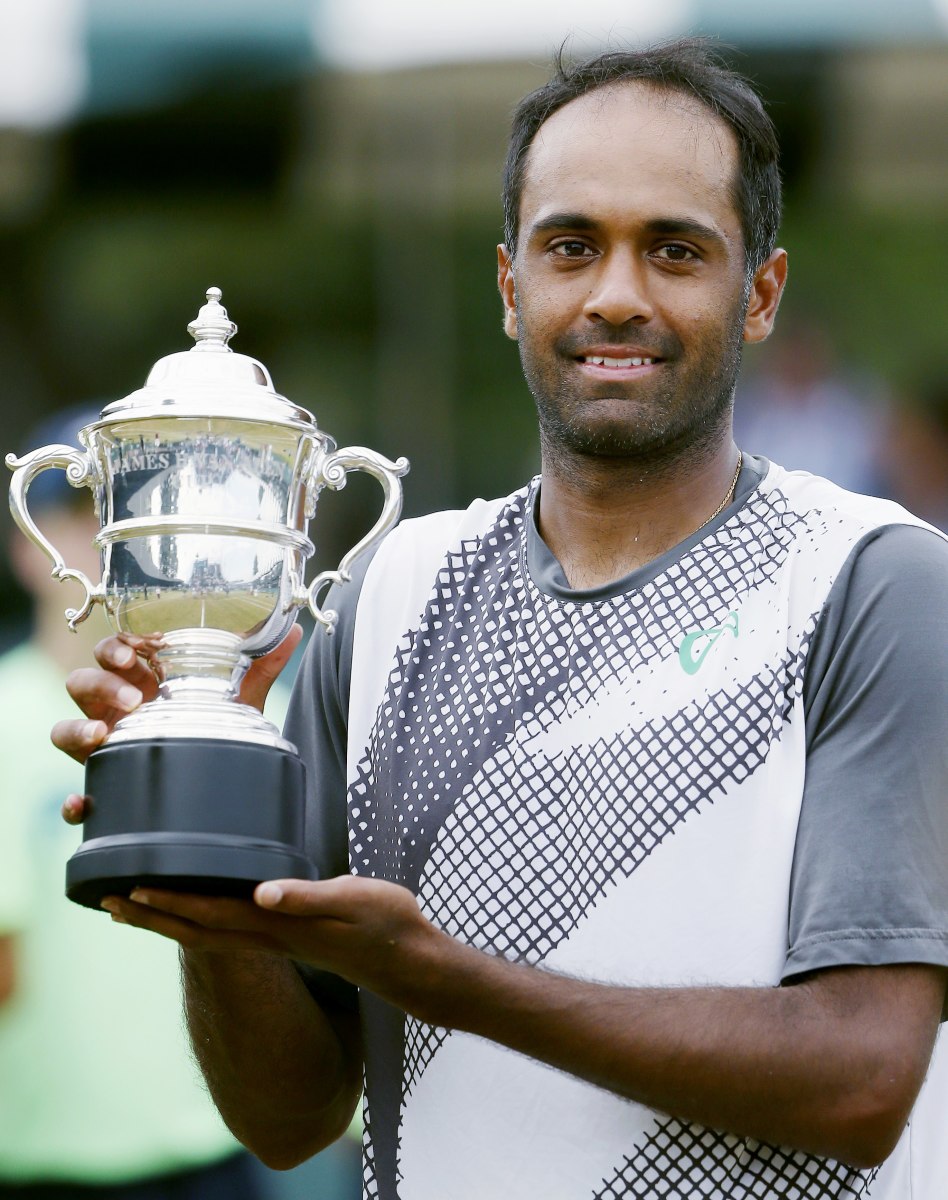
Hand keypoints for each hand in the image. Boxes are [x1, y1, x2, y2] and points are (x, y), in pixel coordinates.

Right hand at [53, 624, 303, 821]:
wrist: (216, 780)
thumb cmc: (214, 726)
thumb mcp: (239, 698)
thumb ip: (262, 666)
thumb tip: (296, 632)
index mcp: (141, 679)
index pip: (112, 652)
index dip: (115, 647)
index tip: (136, 653)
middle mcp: (113, 708)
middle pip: (80, 682)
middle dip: (99, 683)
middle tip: (132, 696)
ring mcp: (102, 745)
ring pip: (63, 730)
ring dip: (76, 727)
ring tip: (102, 733)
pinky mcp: (102, 784)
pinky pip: (75, 796)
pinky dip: (74, 801)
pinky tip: (83, 802)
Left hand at [101, 876, 446, 1015]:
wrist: (410, 963)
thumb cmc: (387, 924)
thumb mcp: (354, 901)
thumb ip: (307, 897)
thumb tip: (262, 894)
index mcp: (279, 925)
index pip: (213, 914)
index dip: (172, 902)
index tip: (131, 889)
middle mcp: (270, 938)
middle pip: (197, 930)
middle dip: (152, 915)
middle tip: (106, 902)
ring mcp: (277, 943)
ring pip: (208, 935)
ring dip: (168, 922)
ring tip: (133, 908)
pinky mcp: (287, 940)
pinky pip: (228, 933)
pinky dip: (198, 923)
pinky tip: (194, 914)